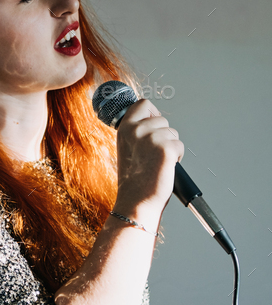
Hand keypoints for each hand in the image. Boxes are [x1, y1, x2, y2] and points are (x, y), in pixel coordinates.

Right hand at [113, 98, 183, 215]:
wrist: (137, 200)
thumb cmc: (134, 180)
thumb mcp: (127, 148)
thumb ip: (136, 132)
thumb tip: (152, 121)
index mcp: (124, 128)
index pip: (143, 104)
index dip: (152, 112)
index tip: (153, 123)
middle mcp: (136, 130)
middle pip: (162, 119)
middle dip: (164, 135)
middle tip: (154, 154)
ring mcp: (151, 137)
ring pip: (173, 133)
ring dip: (170, 147)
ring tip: (158, 162)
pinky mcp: (166, 148)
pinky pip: (180, 146)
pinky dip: (177, 157)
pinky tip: (165, 167)